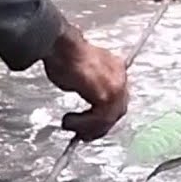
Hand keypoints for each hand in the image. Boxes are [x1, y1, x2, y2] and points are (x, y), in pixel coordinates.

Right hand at [42, 23, 128, 140]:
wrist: (61, 46)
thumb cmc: (64, 54)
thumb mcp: (82, 73)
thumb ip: (90, 87)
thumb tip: (88, 107)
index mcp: (116, 68)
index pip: (117, 99)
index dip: (104, 115)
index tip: (92, 125)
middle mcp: (119, 76)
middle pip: (117, 111)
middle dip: (100, 126)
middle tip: (84, 134)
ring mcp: (114, 86)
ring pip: (108, 118)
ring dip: (89, 127)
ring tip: (72, 127)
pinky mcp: (105, 94)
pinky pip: (99, 118)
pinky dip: (84, 124)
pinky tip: (70, 121)